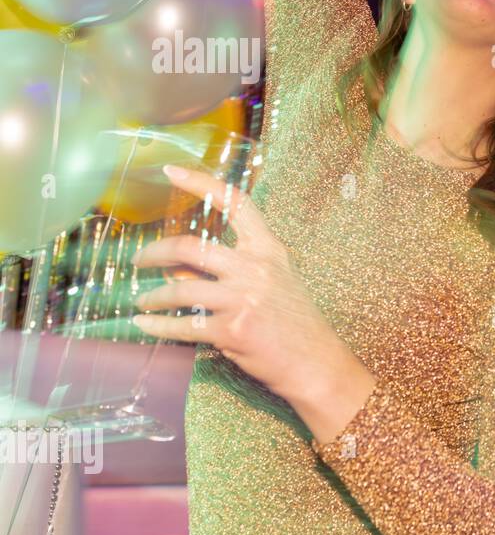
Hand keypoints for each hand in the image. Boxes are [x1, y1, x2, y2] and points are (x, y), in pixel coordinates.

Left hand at [131, 165, 373, 424]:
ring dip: (154, 296)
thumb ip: (228, 271)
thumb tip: (179, 272)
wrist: (315, 363)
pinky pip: (183, 326)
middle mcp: (256, 268)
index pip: (236, 203)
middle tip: (139, 258)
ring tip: (143, 301)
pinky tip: (144, 325)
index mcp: (269, 250)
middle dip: (155, 252)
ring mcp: (244, 299)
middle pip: (190, 247)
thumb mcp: (270, 285)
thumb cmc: (294, 323)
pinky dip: (158, 326)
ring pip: (180, 290)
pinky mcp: (232, 330)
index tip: (171, 170)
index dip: (201, 182)